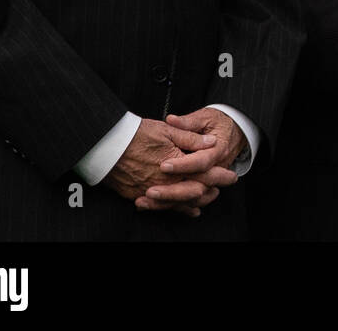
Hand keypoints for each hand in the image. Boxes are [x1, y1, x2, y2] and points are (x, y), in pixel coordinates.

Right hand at [104, 117, 221, 216]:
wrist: (106, 145)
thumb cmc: (136, 133)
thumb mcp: (167, 130)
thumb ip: (191, 138)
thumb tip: (212, 142)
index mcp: (177, 164)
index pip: (205, 174)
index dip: (220, 176)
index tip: (231, 176)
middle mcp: (166, 182)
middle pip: (195, 192)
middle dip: (211, 191)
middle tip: (221, 189)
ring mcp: (151, 191)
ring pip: (179, 203)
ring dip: (195, 201)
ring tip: (206, 198)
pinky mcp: (138, 195)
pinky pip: (161, 207)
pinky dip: (175, 208)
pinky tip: (182, 207)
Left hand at [134, 108, 246, 212]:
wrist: (234, 130)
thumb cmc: (217, 122)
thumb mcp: (205, 117)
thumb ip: (187, 122)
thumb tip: (171, 120)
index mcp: (218, 150)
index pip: (201, 162)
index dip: (183, 165)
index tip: (163, 165)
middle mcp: (217, 169)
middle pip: (197, 188)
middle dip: (173, 192)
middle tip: (150, 191)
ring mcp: (211, 180)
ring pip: (192, 199)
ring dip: (169, 202)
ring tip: (145, 201)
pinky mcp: (203, 186)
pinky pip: (188, 202)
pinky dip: (171, 206)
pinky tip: (151, 205)